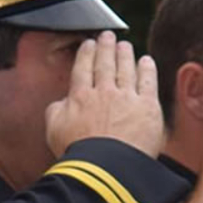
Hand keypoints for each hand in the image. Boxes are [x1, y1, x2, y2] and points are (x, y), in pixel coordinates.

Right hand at [45, 31, 165, 157]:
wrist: (106, 167)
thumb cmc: (78, 154)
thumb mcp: (54, 130)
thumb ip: (55, 111)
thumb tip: (61, 101)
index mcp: (80, 97)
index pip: (83, 68)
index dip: (86, 53)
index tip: (88, 43)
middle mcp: (104, 92)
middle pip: (105, 64)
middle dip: (106, 47)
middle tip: (107, 36)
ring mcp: (127, 98)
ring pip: (126, 69)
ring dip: (125, 54)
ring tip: (125, 45)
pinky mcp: (147, 107)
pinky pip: (148, 82)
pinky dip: (147, 69)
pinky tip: (146, 60)